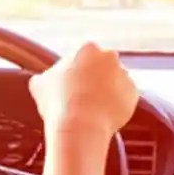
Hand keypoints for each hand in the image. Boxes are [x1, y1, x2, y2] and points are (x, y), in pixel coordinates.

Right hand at [28, 42, 138, 160]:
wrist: (80, 126)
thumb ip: (46, 76)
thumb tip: (43, 79)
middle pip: (103, 66)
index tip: (72, 84)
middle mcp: (109, 57)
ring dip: (108, 91)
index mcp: (86, 49)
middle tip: (83, 96)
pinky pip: (125, 98)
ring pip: (115, 81)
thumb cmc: (58, 103)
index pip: (83, 56)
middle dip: (95, 78)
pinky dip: (117, 105)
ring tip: (94, 109)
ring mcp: (124, 75)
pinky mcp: (134, 94)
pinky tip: (104, 115)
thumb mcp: (39, 84)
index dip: (77, 71)